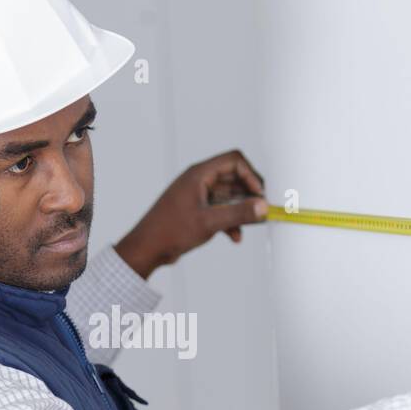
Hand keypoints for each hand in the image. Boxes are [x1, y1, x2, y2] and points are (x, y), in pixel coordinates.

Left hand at [114, 150, 268, 278]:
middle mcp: (198, 181)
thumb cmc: (169, 231)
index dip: (251, 175)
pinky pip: (220, 209)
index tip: (260, 195)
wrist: (147, 248)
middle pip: (234, 178)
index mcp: (199, 174)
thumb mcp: (209, 222)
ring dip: (241, 210)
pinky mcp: (197, 210)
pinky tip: (235, 236)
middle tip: (261, 209)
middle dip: (249, 194)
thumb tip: (263, 206)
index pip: (234, 161)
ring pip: (228, 196)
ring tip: (251, 224)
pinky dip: (230, 220)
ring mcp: (197, 195)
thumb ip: (238, 213)